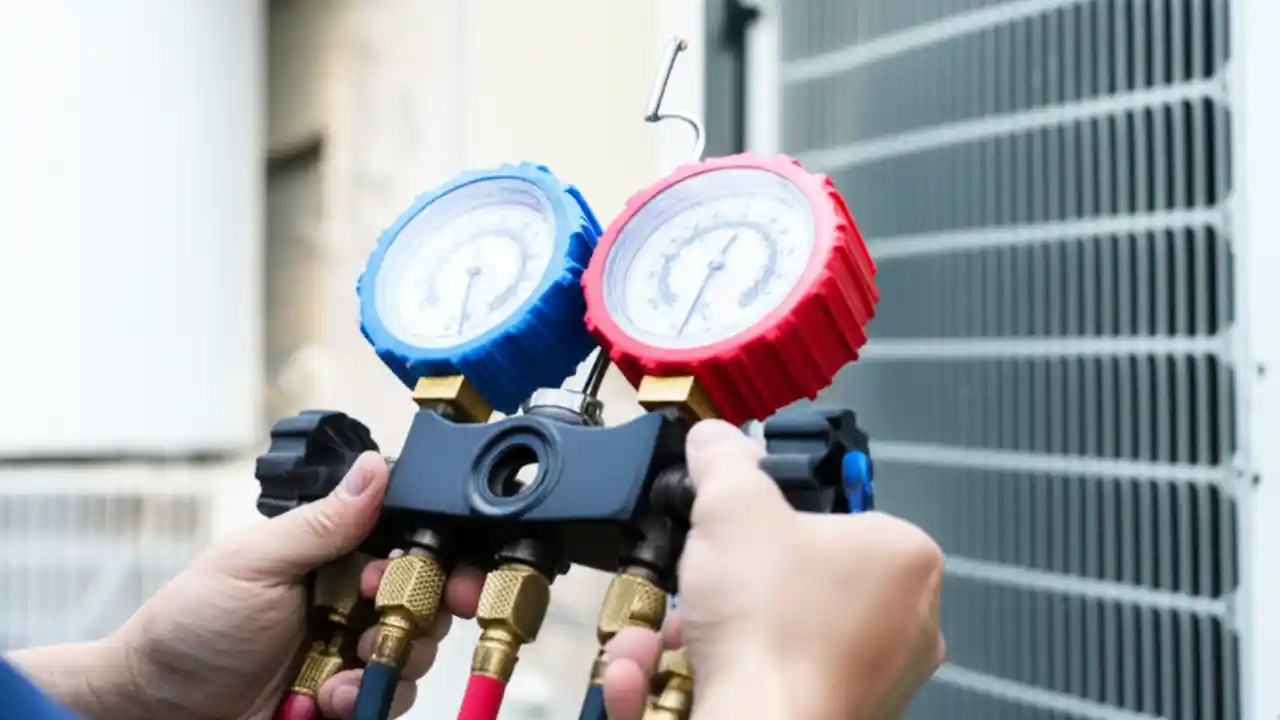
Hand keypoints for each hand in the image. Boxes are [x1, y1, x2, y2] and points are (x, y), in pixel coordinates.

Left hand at [11, 452, 482, 718]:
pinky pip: (389, 701)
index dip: (434, 559)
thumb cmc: (189, 627)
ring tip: (342, 674)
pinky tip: (332, 701)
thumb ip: (320, 523)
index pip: (409, 545)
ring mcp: (351, 652)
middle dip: (424, 612)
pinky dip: (369, 703)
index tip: (443, 573)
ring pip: (415, 653)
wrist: (156, 710)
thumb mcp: (254, 564)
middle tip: (400, 623)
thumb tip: (374, 468)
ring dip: (389, 664)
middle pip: (428, 599)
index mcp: (336, 553)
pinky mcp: (347, 699)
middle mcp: (352, 599)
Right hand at [599, 420, 945, 719]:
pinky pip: (784, 673)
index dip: (772, 515)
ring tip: (688, 627)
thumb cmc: (770, 628)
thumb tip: (714, 439)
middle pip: (806, 573)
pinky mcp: (847, 712)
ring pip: (791, 627)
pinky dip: (740, 667)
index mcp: (907, 555)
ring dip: (730, 623)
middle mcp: (913, 619)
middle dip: (743, 578)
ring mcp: (885, 676)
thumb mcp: (731, 506)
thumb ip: (723, 458)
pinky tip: (693, 667)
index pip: (834, 512)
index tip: (737, 528)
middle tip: (710, 578)